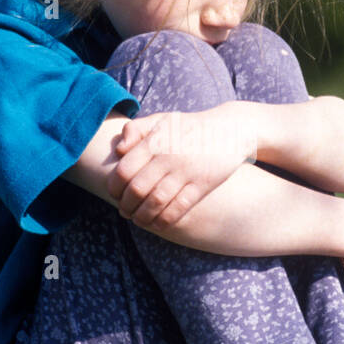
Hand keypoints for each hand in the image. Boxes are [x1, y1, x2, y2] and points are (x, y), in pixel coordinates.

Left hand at [107, 102, 257, 226]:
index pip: (124, 170)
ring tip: (139, 220)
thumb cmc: (188, 127)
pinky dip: (164, 220)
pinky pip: (179, 208)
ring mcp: (186, 172)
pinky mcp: (202, 185)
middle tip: (125, 211)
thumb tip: (119, 150)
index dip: (115, 187)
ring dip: (142, 217)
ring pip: (156, 202)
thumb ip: (136, 129)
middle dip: (126, 206)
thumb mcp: (161, 119)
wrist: (229, 129)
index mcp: (154, 141)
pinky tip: (158, 223)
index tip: (116, 194)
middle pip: (137, 189)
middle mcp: (168, 157)